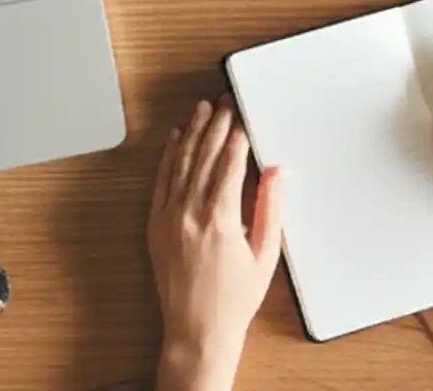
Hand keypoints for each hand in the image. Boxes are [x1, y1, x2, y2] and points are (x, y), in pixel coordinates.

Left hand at [148, 97, 283, 390]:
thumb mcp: (265, 254)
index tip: (242, 117)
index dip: (236, 136)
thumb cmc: (235, 298)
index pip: (229, 164)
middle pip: (204, 157)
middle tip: (224, 102)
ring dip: (191, 133)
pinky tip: (174, 139)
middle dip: (215, 125)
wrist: (198, 330)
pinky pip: (161, 183)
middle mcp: (190, 215)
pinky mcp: (155, 227)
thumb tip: (276, 172)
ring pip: (180, 164)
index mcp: (220, 220)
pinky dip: (168, 158)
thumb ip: (270, 207)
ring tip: (201, 109)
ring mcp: (169, 219)